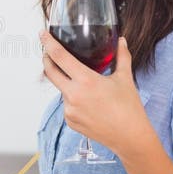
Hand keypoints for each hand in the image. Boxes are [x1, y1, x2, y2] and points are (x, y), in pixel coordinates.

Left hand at [40, 31, 150, 157]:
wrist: (130, 138)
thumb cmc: (129, 109)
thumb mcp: (125, 78)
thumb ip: (122, 56)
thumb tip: (121, 41)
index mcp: (85, 81)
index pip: (60, 57)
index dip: (48, 43)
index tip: (43, 35)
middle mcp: (73, 95)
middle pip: (50, 72)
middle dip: (47, 59)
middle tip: (49, 52)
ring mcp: (69, 110)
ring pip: (61, 89)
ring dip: (66, 82)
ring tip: (85, 85)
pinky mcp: (70, 121)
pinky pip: (66, 105)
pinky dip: (73, 99)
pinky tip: (89, 103)